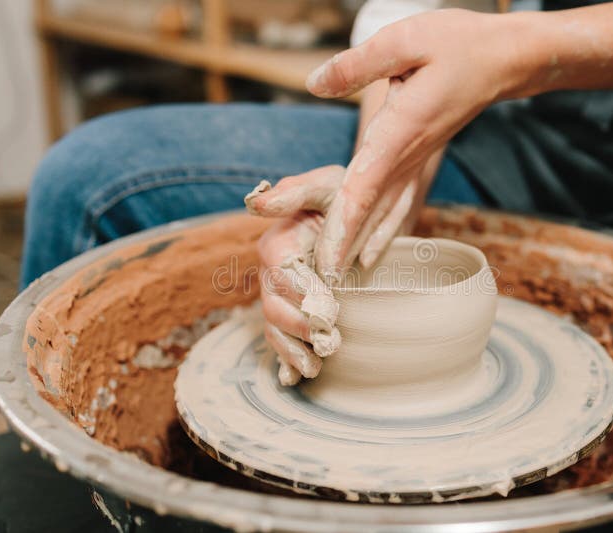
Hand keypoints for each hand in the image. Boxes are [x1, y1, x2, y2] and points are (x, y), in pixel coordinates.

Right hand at [244, 166, 344, 384]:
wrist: (359, 212)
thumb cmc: (344, 195)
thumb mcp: (326, 185)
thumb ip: (294, 193)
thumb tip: (254, 203)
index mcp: (278, 241)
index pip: (280, 271)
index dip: (301, 291)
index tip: (329, 308)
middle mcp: (273, 271)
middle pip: (274, 304)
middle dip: (299, 326)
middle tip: (329, 341)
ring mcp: (280, 294)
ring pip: (275, 327)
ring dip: (292, 349)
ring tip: (314, 367)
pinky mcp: (293, 309)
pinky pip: (281, 338)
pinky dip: (286, 359)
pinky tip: (294, 378)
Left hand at [303, 9, 532, 282]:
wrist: (504, 60)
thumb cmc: (460, 45)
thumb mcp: (406, 41)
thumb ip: (359, 65)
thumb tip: (315, 83)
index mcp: (402, 130)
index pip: (366, 185)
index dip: (344, 224)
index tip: (328, 260)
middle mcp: (408, 156)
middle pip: (371, 210)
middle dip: (344, 247)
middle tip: (321, 283)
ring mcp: (415, 162)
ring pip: (385, 214)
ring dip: (360, 246)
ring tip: (339, 276)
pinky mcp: (419, 160)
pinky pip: (398, 205)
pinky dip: (381, 232)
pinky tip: (370, 252)